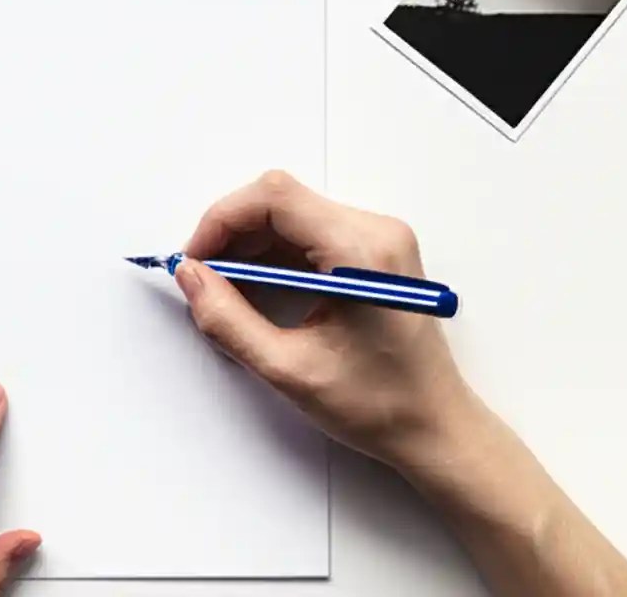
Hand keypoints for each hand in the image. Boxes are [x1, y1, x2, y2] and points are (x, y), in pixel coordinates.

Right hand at [176, 171, 477, 471]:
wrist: (437, 427)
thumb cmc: (378, 406)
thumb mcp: (289, 369)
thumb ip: (228, 319)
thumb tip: (190, 277)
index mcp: (362, 252)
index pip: (275, 198)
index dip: (222, 220)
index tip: (193, 261)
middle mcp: (376, 231)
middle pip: (281, 201)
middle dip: (231, 234)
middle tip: (202, 279)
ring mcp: (379, 239)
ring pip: (292, 214)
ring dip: (250, 245)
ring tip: (226, 292)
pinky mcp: (375, 253)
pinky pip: (311, 233)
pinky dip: (275, 255)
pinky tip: (257, 292)